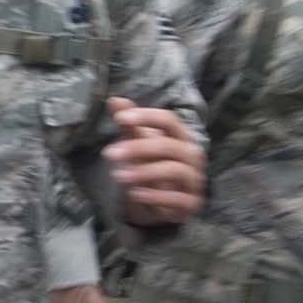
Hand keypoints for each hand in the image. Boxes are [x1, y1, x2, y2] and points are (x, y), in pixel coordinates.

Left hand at [103, 100, 202, 229]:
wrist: (165, 203)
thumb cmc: (154, 166)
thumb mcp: (140, 144)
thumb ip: (130, 124)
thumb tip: (114, 100)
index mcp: (182, 136)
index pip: (169, 120)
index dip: (146, 116)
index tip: (120, 118)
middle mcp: (192, 156)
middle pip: (169, 146)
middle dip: (138, 148)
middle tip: (109, 153)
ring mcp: (194, 180)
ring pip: (174, 171)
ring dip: (144, 172)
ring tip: (118, 175)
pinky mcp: (191, 203)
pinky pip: (177, 199)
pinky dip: (154, 196)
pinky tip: (134, 194)